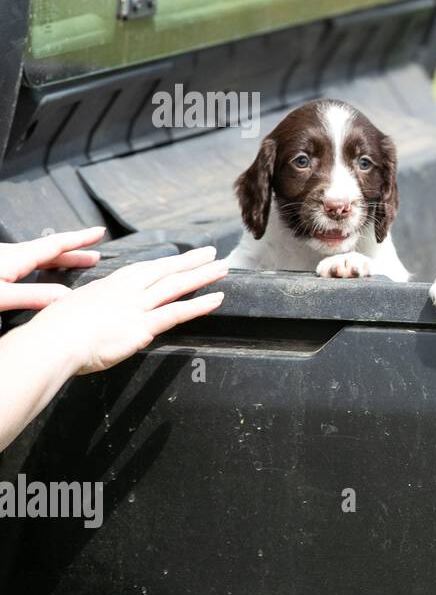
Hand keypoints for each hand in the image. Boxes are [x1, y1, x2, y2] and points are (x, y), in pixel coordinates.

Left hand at [0, 227, 104, 311]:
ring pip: (36, 255)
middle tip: (95, 257)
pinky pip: (24, 260)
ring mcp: (0, 258)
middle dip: (75, 252)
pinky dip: (41, 263)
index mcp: (15, 257)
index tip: (100, 232)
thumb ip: (34, 295)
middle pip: (49, 249)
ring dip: (58, 258)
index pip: (56, 244)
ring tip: (74, 263)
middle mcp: (8, 253)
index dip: (80, 238)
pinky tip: (36, 270)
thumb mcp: (2, 296)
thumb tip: (68, 296)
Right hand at [27, 246, 227, 374]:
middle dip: (189, 261)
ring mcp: (136, 307)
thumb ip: (90, 310)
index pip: (142, 270)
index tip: (179, 257)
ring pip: (176, 285)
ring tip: (223, 267)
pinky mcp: (143, 326)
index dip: (164, 263)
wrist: (52, 342)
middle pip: (164, 270)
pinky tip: (218, 298)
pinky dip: (199, 305)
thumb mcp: (70, 310)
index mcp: (107, 286)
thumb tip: (96, 317)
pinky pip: (177, 312)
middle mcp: (125, 291)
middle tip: (211, 252)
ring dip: (202, 275)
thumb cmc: (53, 332)